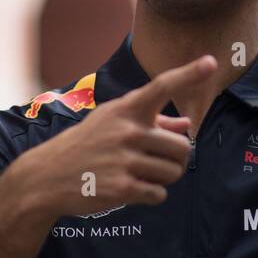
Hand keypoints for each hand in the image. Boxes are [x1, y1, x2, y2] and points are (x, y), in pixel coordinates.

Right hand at [14, 55, 216, 219]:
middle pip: (182, 146)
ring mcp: (124, 160)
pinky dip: (151, 195)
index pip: (162, 86)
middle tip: (157, 161)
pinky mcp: (122, 188)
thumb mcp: (110, 123)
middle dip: (176, 158)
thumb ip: (152, 122)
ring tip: (141, 174)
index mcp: (125, 110)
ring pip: (174, 172)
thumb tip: (187, 123)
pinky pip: (159, 194)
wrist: (46, 176)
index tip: (211, 62)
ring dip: (164, 178)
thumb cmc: (85, 145)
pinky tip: (131, 189)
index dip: (188, 74)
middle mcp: (127, 131)